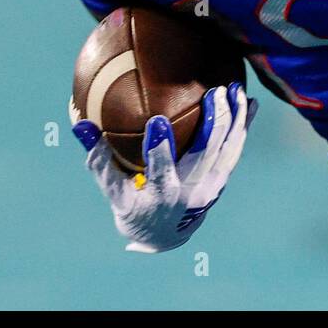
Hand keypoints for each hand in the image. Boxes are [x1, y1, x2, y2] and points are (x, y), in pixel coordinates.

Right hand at [71, 83, 256, 252]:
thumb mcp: (112, 190)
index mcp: (160, 196)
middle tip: (214, 92)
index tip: (157, 121)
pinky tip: (249, 102)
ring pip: (226, 151)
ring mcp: (209, 188)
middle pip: (205, 156)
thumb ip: (98, 159)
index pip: (160, 172)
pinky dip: (242, 127)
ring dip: (234, 119)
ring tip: (237, 89)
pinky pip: (234, 150)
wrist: (164, 237)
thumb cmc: (132, 207)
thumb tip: (78, 122)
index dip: (160, 149)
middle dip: (213, 124)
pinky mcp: (220, 181)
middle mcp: (189, 193)